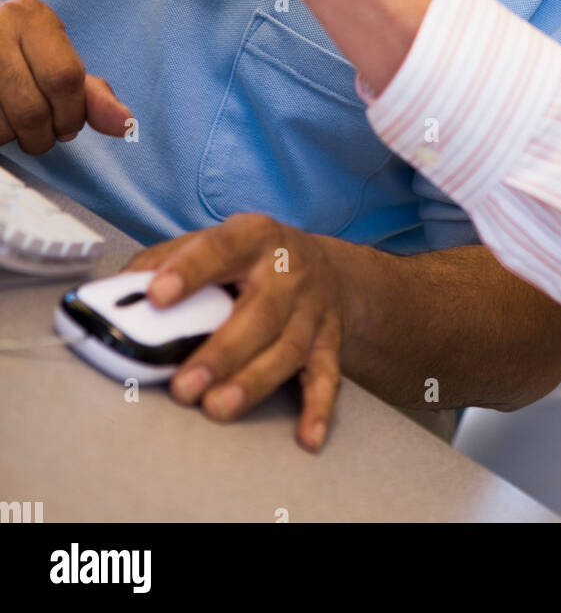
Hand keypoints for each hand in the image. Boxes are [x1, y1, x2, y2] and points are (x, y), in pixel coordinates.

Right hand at [0, 0, 131, 153]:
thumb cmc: (20, 57)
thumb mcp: (58, 64)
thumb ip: (92, 95)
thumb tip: (125, 125)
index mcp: (31, 15)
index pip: (64, 78)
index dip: (71, 114)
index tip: (67, 124)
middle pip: (33, 109)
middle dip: (43, 136)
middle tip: (41, 133)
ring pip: (1, 126)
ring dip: (12, 138)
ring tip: (11, 120)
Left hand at [122, 214, 344, 449]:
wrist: (324, 266)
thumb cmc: (252, 259)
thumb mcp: (215, 241)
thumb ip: (165, 260)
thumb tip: (118, 291)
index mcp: (253, 237)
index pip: (219, 249)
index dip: (188, 272)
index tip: (157, 296)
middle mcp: (288, 271)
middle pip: (260, 313)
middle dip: (221, 352)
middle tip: (185, 386)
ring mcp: (312, 309)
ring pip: (288, 349)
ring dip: (253, 382)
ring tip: (217, 407)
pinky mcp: (329, 342)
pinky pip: (327, 377)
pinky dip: (318, 409)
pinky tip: (306, 437)